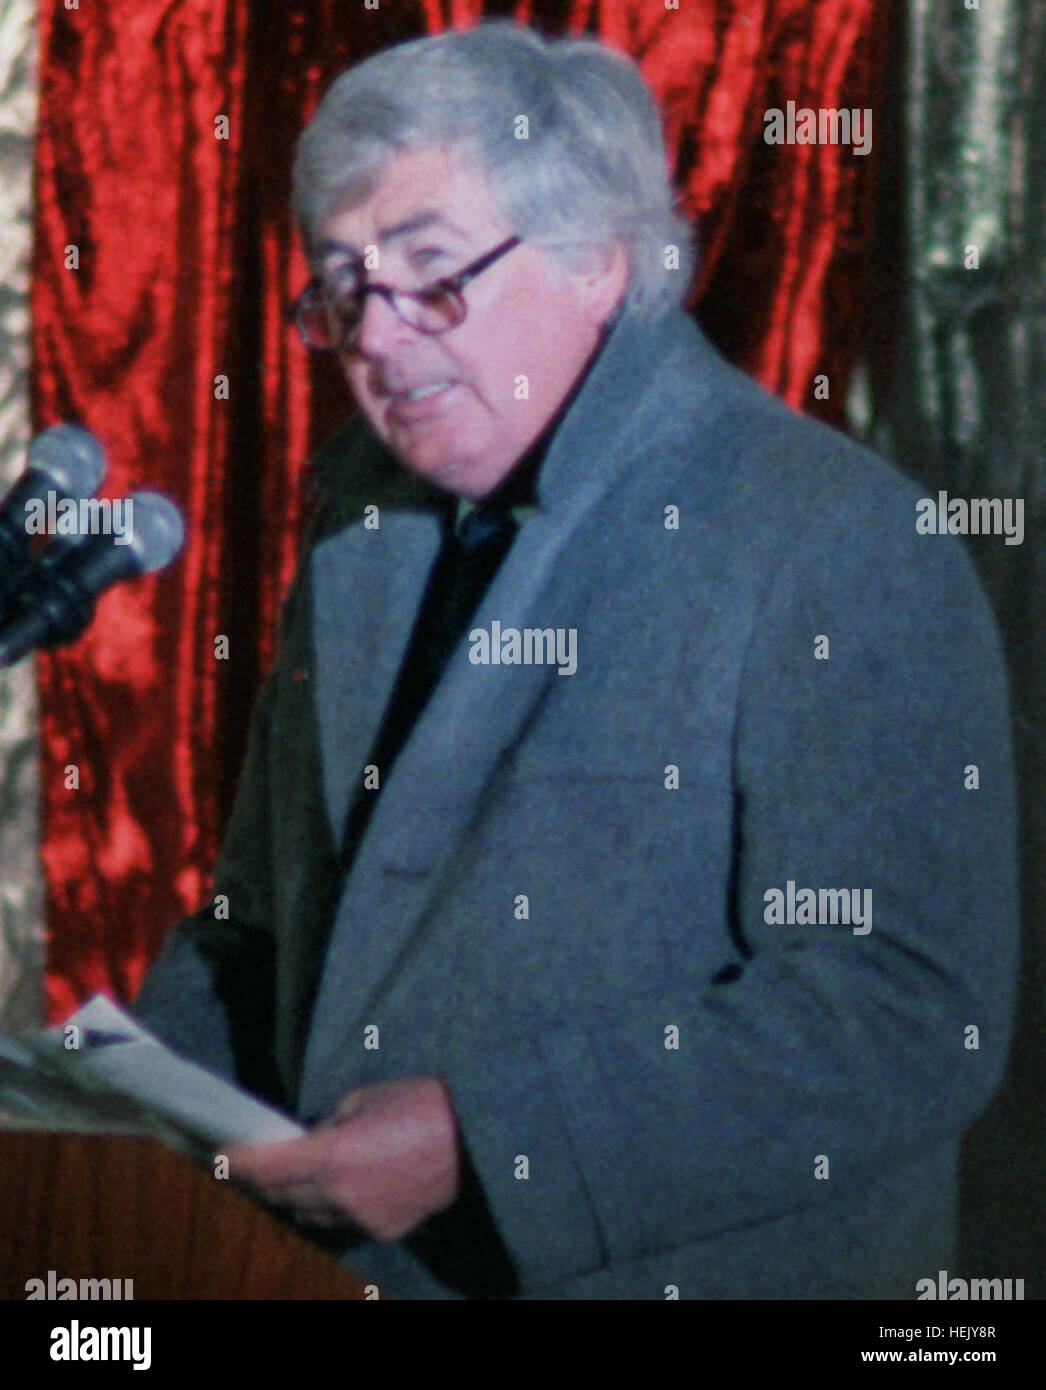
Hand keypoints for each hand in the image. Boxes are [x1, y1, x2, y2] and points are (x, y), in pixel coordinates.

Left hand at [225, 1076, 461, 1240]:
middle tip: (244, 1165)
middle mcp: (339, 1196)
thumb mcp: (366, 1098)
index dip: (238, 1163)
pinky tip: (326, 1191)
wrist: (475, 1142)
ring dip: (291, 1196)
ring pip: (307, 1214)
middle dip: (260, 1180)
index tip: (218, 1157)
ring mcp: (361, 1219)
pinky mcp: (382, 1230)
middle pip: (281, 1194)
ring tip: (283, 1178)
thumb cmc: (424, 1105)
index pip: (268, 1167)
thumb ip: (331, 1123)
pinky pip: (339, 1222)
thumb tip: (314, 1138)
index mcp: (332, 1157)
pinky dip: (324, 1207)